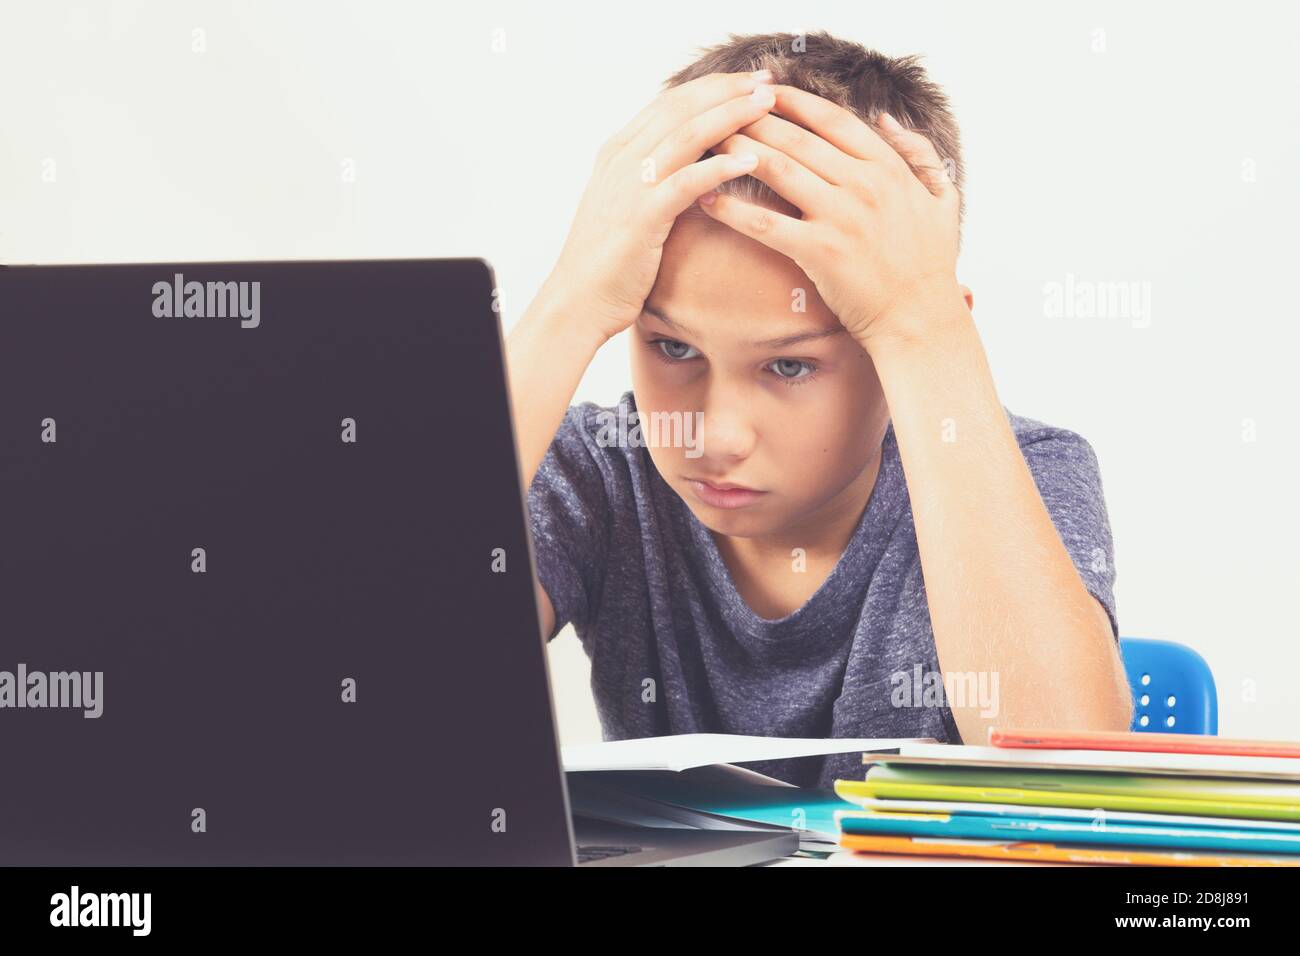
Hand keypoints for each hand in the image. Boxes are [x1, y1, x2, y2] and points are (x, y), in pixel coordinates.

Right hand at [543, 70, 778, 343]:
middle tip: (769, 80)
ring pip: (687, 134)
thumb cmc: (609, 261)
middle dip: (729, 90)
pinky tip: (751, 159)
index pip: (671, 102)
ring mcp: (630, 186)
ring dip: (731, 115)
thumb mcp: (626, 205)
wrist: (577, 301)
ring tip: (767, 105)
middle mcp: (623, 159)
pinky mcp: (642, 217)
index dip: (714, 86)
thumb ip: (651, 177)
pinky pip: (686, 182)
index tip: (751, 80)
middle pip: (682, 107)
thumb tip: (690, 162)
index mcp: (619, 152)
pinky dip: (719, 166)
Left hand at [695, 85, 964, 350]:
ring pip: (778, 170)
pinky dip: (733, 209)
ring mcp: (841, 216)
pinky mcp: (820, 251)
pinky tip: (705, 198)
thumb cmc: (932, 265)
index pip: (832, 119)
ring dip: (738, 152)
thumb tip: (886, 119)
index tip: (765, 91)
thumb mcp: (942, 198)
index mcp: (888, 167)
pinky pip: (765, 224)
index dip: (795, 101)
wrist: (921, 320)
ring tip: (707, 144)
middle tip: (721, 112)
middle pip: (797, 139)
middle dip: (754, 119)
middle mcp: (864, 184)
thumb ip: (919, 154)